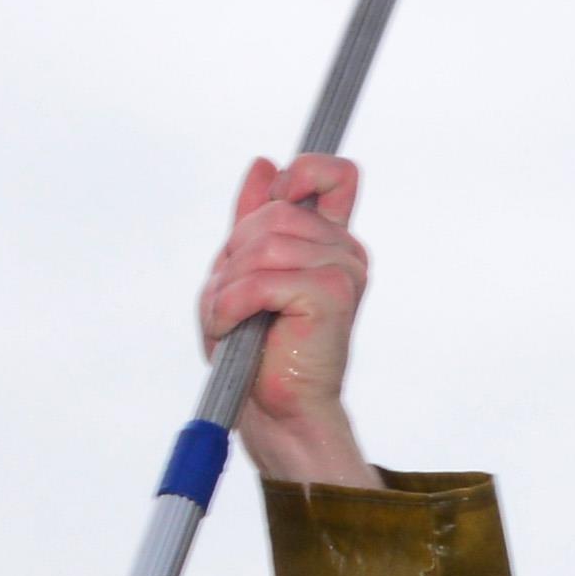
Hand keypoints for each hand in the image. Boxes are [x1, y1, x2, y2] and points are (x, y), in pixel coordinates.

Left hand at [200, 155, 376, 490]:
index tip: (278, 197)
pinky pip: (262, 279)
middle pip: (276, 211)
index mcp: (330, 243)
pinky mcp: (332, 294)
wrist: (276, 411)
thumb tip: (263, 164)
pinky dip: (231, 305)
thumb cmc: (257, 349)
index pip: (336, 174)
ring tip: (232, 321)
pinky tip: (234, 328)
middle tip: (234, 302)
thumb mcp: (244, 273)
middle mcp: (345, 252)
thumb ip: (254, 220)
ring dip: (229, 286)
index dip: (304, 172)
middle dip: (235, 254)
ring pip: (264, 244)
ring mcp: (344, 271)